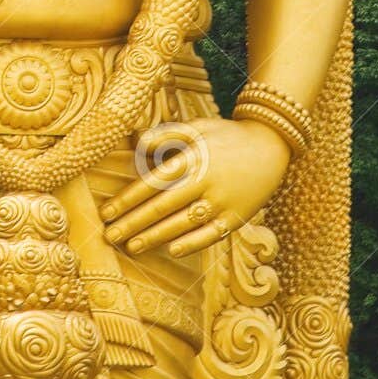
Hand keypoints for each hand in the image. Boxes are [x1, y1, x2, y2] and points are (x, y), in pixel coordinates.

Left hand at [100, 115, 290, 257]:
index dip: (127, 199)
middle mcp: (205, 180)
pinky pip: (211, 235)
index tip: (106, 212)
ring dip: (155, 236)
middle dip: (133, 223)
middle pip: (162, 206)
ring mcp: (222, 201)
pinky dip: (192, 243)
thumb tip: (137, 143)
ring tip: (132, 246)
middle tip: (110, 236)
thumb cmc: (225, 136)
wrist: (271, 146)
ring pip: (182, 223)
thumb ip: (166, 134)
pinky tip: (171, 251)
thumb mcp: (197, 127)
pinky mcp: (236, 217)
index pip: (153, 182)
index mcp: (193, 157)